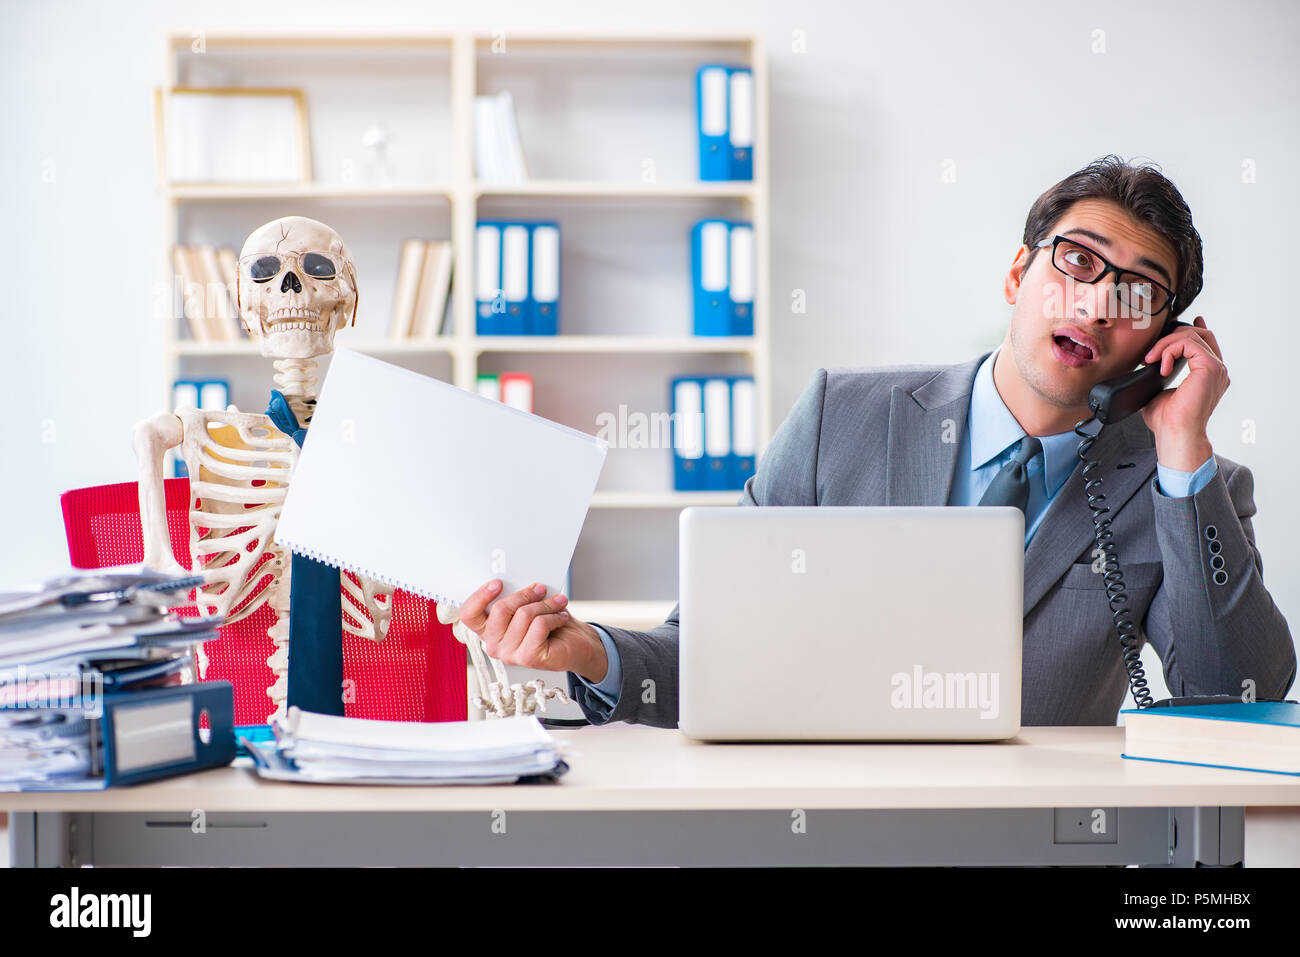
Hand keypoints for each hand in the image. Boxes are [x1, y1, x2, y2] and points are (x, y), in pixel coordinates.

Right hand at [458, 579, 608, 682]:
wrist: (575, 645)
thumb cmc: (549, 623)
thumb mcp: (528, 606)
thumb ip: (514, 597)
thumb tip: (514, 578)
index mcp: (488, 630)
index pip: (469, 614)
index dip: (480, 596)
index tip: (498, 582)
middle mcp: (493, 645)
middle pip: (500, 609)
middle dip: (525, 594)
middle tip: (541, 588)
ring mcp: (509, 654)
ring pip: (523, 615)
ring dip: (546, 604)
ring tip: (558, 603)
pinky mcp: (528, 658)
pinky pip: (539, 625)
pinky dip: (554, 616)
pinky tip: (561, 617)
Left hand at [1140, 315, 1227, 470]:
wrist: (1175, 433)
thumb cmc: (1167, 421)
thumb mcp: (1159, 392)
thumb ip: (1159, 376)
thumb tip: (1146, 367)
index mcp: (1208, 376)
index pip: (1205, 343)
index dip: (1190, 329)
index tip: (1173, 326)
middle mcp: (1216, 370)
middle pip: (1200, 334)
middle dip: (1173, 335)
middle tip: (1152, 352)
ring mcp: (1215, 368)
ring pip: (1192, 335)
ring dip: (1166, 344)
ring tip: (1150, 360)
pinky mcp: (1209, 367)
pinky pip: (1188, 343)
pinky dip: (1169, 350)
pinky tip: (1161, 367)